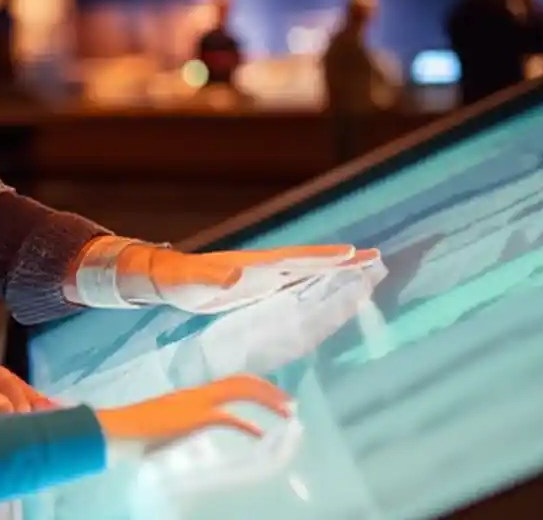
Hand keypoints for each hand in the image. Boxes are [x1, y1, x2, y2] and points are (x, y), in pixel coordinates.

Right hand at [95, 374, 290, 457]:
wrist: (121, 430)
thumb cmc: (139, 429)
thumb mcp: (170, 423)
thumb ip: (186, 422)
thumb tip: (191, 429)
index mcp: (194, 394)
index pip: (232, 382)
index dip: (257, 386)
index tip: (275, 396)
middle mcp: (199, 393)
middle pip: (241, 381)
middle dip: (268, 389)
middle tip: (290, 402)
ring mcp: (198, 402)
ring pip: (239, 389)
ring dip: (266, 398)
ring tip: (286, 410)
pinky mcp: (196, 417)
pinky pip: (229, 417)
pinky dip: (248, 425)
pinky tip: (260, 434)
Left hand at [115, 243, 383, 312]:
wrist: (165, 278)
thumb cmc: (177, 281)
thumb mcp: (191, 282)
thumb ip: (211, 279)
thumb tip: (236, 278)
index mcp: (254, 265)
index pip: (296, 259)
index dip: (323, 257)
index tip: (354, 254)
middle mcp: (264, 268)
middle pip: (310, 261)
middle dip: (342, 260)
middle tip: (377, 258)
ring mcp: (263, 277)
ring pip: (307, 271)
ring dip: (335, 271)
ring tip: (366, 269)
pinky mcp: (258, 288)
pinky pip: (296, 284)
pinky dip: (318, 283)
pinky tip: (330, 289)